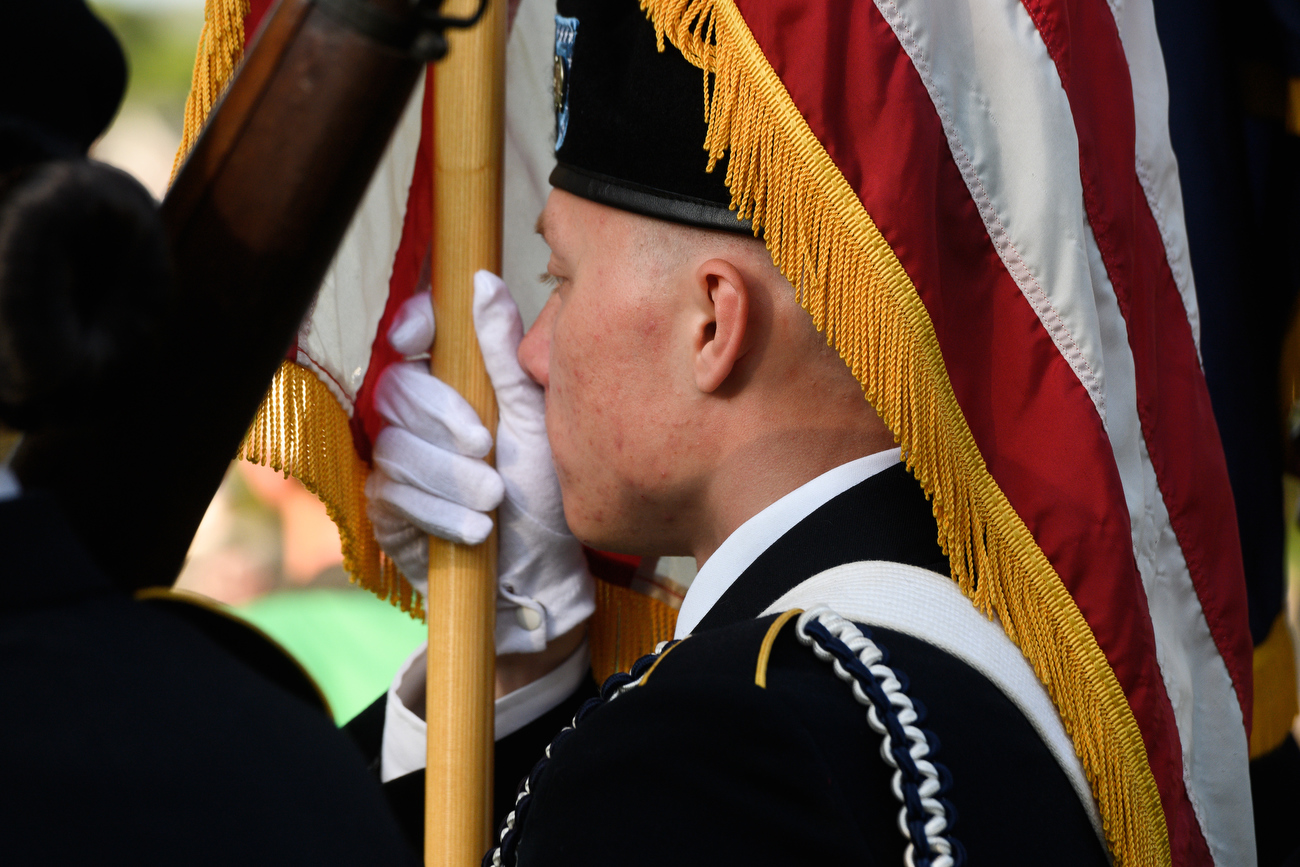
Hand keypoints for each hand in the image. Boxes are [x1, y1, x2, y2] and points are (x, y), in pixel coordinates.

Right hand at [366, 271, 593, 653]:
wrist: (541, 571)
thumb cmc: (543, 492)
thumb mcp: (534, 418)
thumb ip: (505, 355)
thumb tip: (483, 281)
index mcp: (455, 382)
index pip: (413, 338)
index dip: (409, 328)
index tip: (417, 338)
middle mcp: (419, 415)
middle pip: (398, 391)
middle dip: (444, 419)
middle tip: (486, 447)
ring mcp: (398, 460)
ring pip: (396, 447)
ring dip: (450, 477)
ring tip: (493, 500)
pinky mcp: (387, 508)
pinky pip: (392, 495)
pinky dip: (438, 513)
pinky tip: (476, 531)